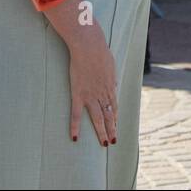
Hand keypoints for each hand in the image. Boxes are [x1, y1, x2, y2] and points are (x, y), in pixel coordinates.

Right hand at [66, 26, 118, 145]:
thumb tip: (113, 84)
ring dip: (101, 132)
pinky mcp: (78, 94)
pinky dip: (75, 126)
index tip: (116, 127)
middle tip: (113, 142)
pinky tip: (75, 137)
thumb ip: (111, 77)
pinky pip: (76, 114)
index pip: (114, 107)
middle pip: (109, 116)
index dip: (115, 119)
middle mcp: (103, 94)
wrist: (89, 46)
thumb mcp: (111, 66)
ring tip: (104, 144)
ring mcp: (91, 95)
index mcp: (111, 87)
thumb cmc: (99, 52)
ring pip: (97, 118)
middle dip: (112, 130)